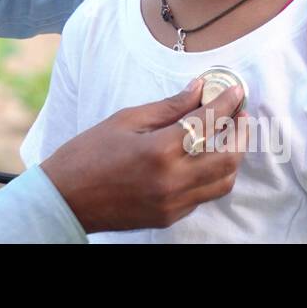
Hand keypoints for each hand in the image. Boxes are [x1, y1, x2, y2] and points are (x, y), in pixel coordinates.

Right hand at [40, 79, 244, 233]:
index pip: (207, 123)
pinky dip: (211, 174)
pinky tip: (202, 158)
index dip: (226, 104)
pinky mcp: (169, 217)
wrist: (65, 199)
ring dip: (232, 157)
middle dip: (240, 132)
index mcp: (159, 151)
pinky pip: (203, 195)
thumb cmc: (88, 154)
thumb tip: (198, 90)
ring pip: (223, 181)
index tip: (236, 91)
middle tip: (239, 113)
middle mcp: (172, 180)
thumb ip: (168, 107)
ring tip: (227, 136)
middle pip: (229, 157)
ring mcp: (173, 203)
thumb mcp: (125, 121)